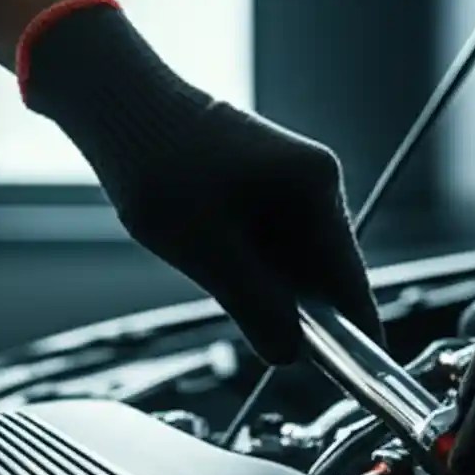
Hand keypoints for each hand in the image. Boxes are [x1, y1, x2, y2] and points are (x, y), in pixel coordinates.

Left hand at [18, 0, 379, 363]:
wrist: (117, 104)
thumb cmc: (158, 163)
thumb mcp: (204, 249)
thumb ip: (254, 306)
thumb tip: (289, 355)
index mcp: (315, 185)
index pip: (349, 275)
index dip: (353, 327)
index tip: (357, 371)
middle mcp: (315, 180)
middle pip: (324, 270)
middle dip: (297, 306)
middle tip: (259, 331)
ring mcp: (294, 181)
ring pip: (296, 260)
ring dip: (268, 283)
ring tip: (217, 272)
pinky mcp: (269, 184)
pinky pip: (275, 242)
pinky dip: (253, 263)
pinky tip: (215, 255)